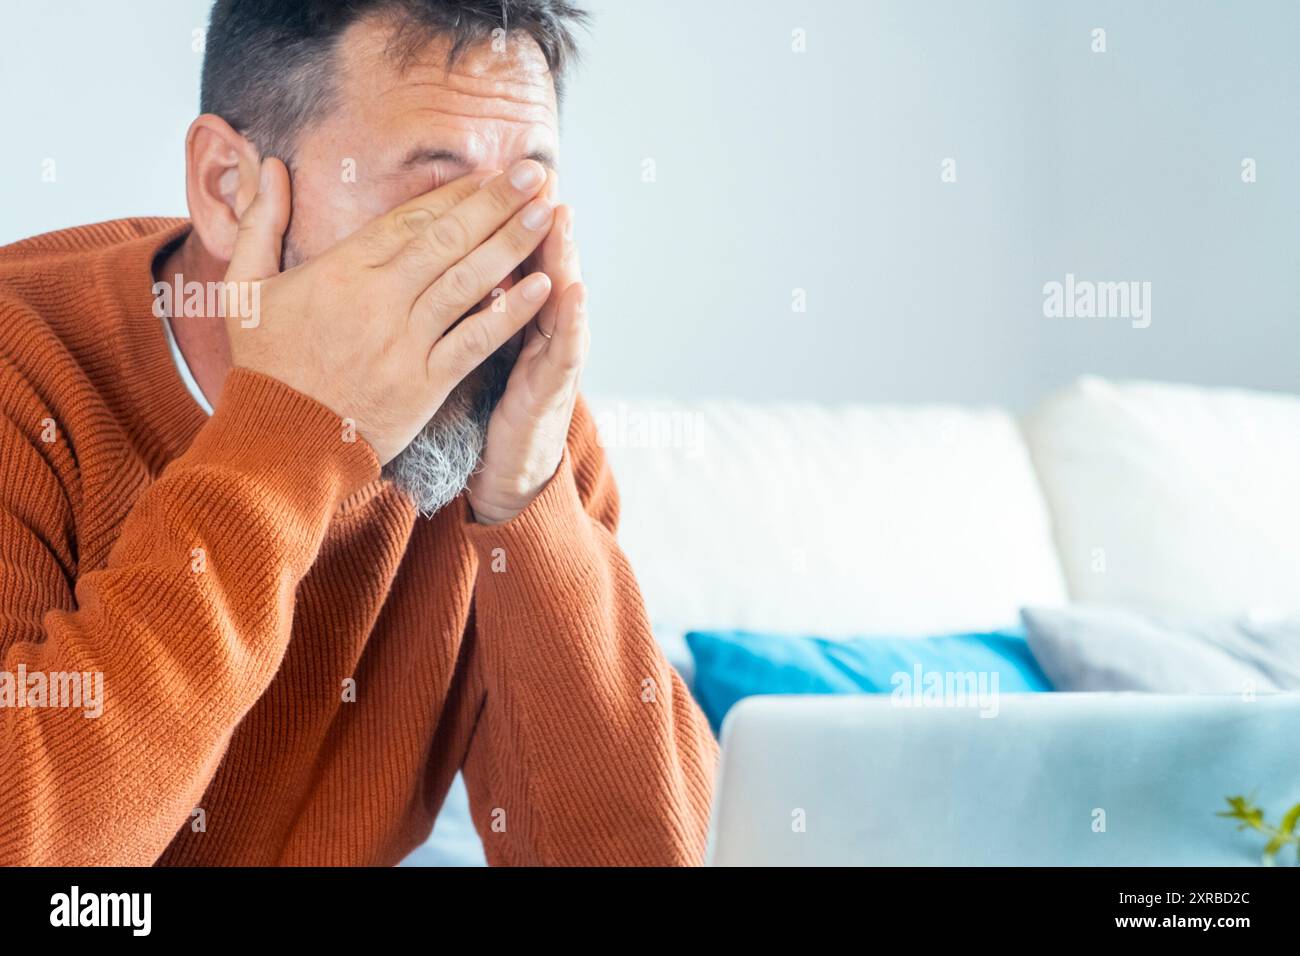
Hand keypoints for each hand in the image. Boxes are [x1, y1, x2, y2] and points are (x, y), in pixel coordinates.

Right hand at [223, 157, 556, 464]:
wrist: (279, 442)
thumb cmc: (264, 363)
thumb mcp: (243, 287)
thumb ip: (260, 222)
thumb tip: (267, 164)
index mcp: (342, 270)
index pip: (410, 219)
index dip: (456, 193)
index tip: (491, 171)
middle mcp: (379, 299)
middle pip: (448, 240)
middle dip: (496, 202)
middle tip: (537, 172)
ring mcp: (404, 342)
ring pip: (467, 282)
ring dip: (512, 245)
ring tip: (548, 214)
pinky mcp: (424, 384)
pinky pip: (474, 341)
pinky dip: (509, 314)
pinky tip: (543, 286)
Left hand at [467, 191, 587, 524]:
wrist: (513, 463)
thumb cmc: (491, 397)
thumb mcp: (472, 342)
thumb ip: (464, 299)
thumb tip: (432, 256)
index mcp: (511, 309)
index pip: (505, 253)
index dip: (499, 214)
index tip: (492, 169)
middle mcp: (539, 322)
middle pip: (538, 262)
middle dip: (536, 218)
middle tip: (536, 172)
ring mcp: (553, 352)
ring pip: (559, 295)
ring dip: (563, 254)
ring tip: (560, 214)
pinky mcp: (555, 386)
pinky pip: (564, 348)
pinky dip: (570, 318)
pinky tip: (571, 289)